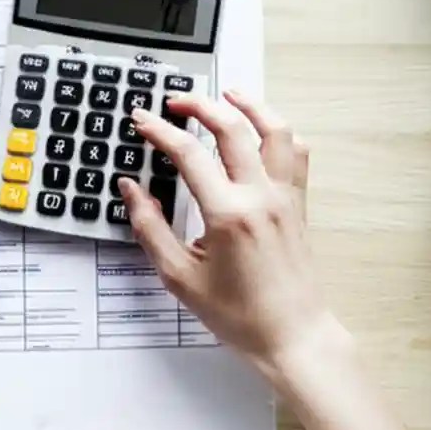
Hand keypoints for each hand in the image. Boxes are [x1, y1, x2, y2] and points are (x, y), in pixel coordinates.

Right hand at [120, 91, 345, 371]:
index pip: (189, 154)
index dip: (160, 131)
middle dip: (199, 105)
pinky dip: (280, 132)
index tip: (142, 121)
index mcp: (229, 214)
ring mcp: (285, 197)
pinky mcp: (298, 203)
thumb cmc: (240, 315)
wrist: (292, 335)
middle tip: (174, 102)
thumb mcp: (180, 277)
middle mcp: (260, 197)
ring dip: (250, 104)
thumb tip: (132, 191)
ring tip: (227, 94)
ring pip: (274, 129)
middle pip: (231, 127)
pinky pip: (297, 153)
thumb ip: (150, 228)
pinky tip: (263, 128)